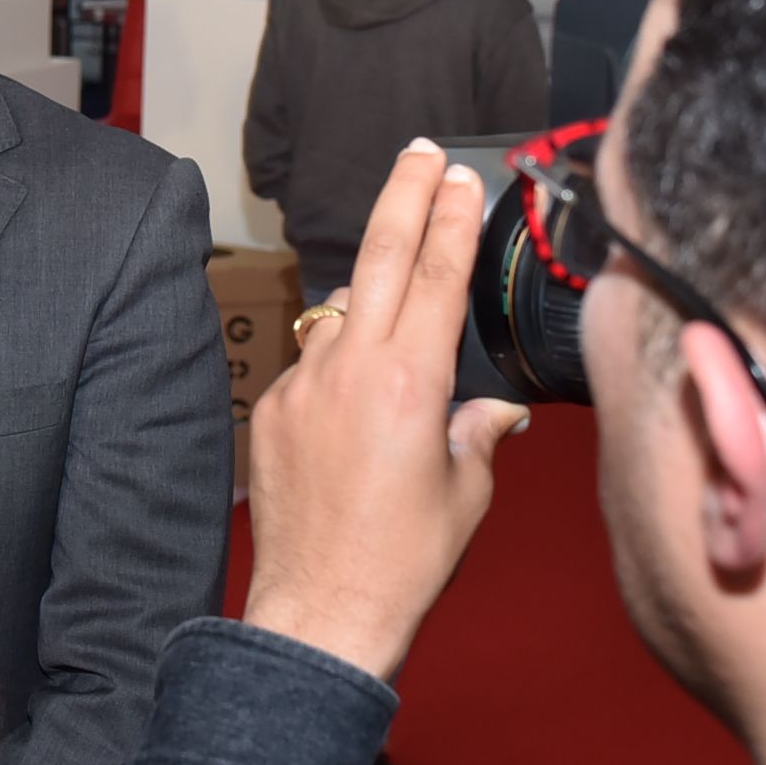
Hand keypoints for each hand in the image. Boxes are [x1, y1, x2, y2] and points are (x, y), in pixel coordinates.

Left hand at [239, 142, 527, 680]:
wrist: (321, 612)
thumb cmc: (401, 562)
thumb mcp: (465, 493)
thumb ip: (478, 433)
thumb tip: (496, 411)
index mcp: (410, 381)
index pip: (438, 273)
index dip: (450, 216)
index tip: (458, 175)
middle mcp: (350, 369)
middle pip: (379, 254)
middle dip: (402, 194)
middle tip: (419, 152)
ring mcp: (302, 386)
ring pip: (340, 317)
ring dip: (368, 308)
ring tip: (397, 342)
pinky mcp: (270, 412)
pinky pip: (312, 369)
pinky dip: (337, 372)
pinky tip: (354, 415)